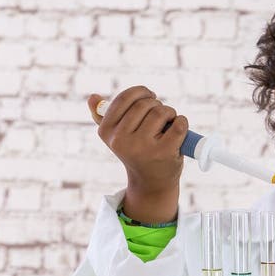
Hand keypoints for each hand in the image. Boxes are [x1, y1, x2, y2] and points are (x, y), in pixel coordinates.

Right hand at [87, 86, 187, 223]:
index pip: (125, 98)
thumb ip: (102, 117)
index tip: (149, 96)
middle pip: (144, 104)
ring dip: (169, 112)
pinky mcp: (164, 152)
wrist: (150, 183)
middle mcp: (121, 140)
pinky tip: (179, 126)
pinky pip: (178, 124)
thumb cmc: (135, 153)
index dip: (141, 92)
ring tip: (169, 121)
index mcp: (106, 131)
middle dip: (156, 104)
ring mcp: (143, 147)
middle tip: (160, 114)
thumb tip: (92, 96)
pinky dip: (182, 121)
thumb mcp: (115, 137)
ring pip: (161, 111)